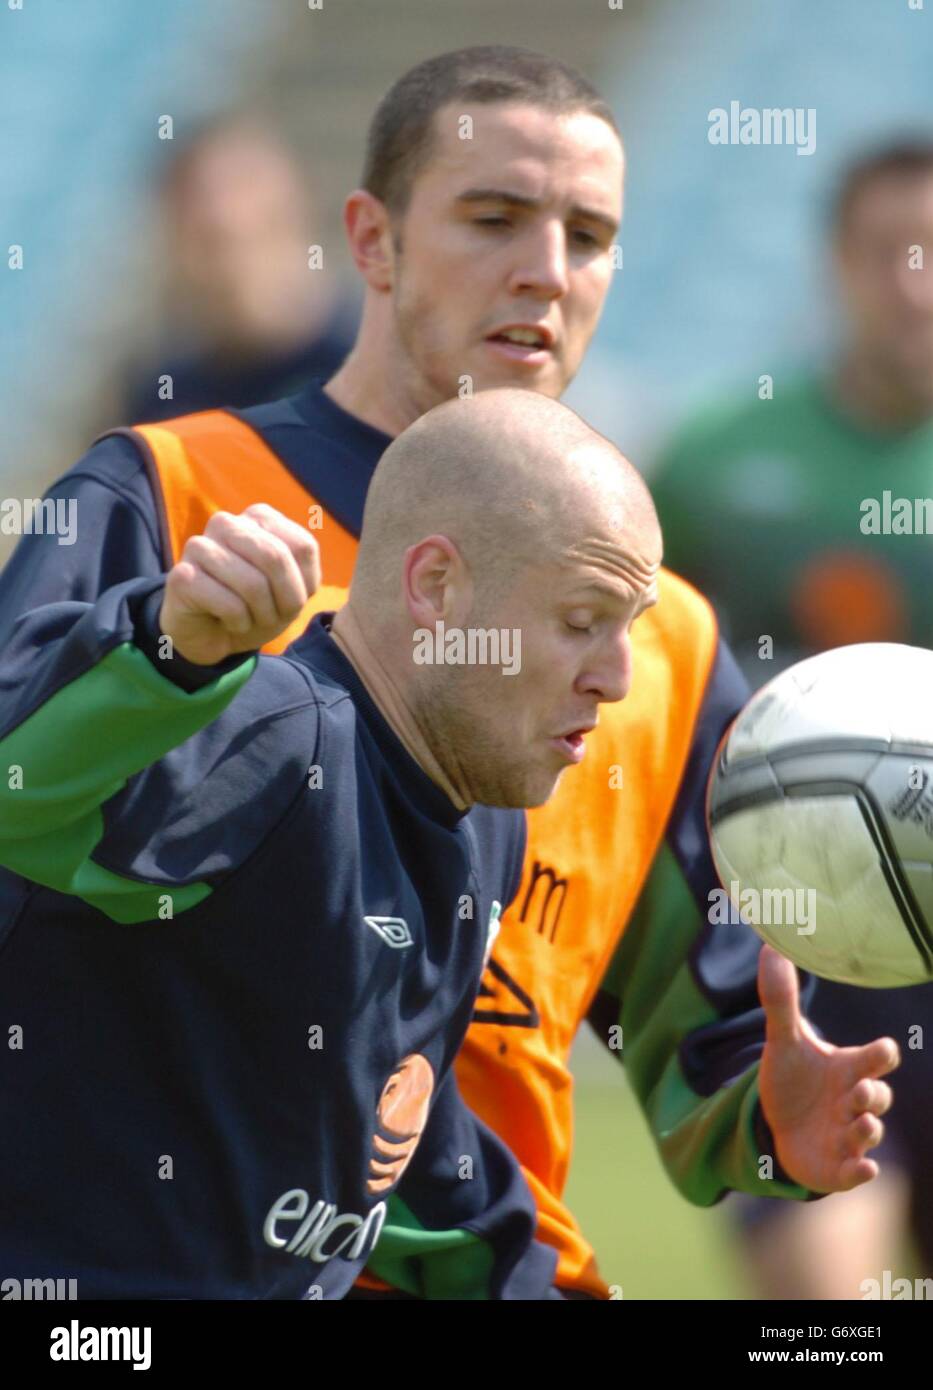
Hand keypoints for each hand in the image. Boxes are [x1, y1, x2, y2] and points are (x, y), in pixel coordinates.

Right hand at [159, 504, 320, 665]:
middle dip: (284, 600)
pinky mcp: (182, 576)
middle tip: (271, 617)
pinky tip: (227, 621)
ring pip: (253, 583)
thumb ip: (303, 571)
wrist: (209, 636)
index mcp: (258, 517)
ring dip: (260, 615)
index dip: (303, 585)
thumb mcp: (292, 592)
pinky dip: (239, 623)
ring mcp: (199, 546)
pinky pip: (230, 604)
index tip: (290, 602)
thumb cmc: (255, 608)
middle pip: (276, 558)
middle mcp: (226, 523)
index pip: (302, 547)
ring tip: (248, 620)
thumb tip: (297, 554)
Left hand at [757, 945, 899, 1192]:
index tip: (883, 1049)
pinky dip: (861, 1171)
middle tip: (859, 1091)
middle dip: (873, 1095)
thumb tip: (769, 946)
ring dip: (867, 1129)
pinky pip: (856, 1171)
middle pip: (877, 1097)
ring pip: (869, 1132)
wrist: (779, 1126)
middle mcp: (853, 1101)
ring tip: (857, 1122)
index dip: (881, 1055)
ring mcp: (848, 1135)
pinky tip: (865, 1169)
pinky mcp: (837, 1166)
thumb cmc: (793, 1080)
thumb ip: (780, 999)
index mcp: (848, 1068)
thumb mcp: (783, 1040)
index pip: (876, 1059)